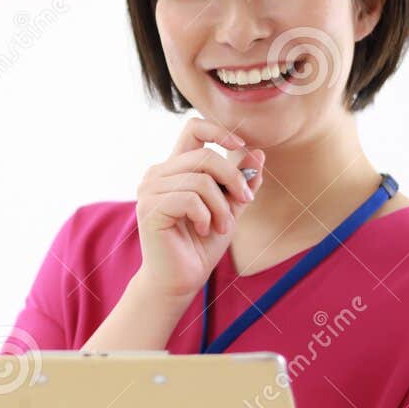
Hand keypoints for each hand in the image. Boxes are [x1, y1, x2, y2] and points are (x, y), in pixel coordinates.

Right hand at [134, 116, 265, 301]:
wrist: (180, 279)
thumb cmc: (201, 244)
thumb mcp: (229, 208)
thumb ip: (241, 182)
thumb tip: (259, 153)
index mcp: (176, 167)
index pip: (194, 128)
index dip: (220, 131)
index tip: (241, 148)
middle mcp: (159, 173)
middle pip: (205, 155)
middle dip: (233, 179)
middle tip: (245, 202)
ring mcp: (150, 189)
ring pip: (200, 179)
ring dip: (221, 206)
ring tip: (222, 226)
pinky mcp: (149, 207)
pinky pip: (189, 198)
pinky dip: (205, 216)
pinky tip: (202, 230)